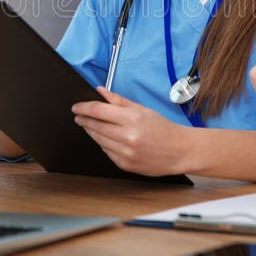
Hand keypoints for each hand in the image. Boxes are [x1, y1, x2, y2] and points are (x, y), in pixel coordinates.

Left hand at [72, 87, 187, 175]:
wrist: (179, 151)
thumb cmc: (163, 128)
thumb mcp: (142, 109)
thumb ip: (119, 100)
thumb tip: (101, 91)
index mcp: (132, 119)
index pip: (98, 111)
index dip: (83, 108)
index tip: (76, 107)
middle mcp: (127, 136)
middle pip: (95, 126)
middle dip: (84, 119)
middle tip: (79, 115)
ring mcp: (125, 152)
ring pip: (98, 140)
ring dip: (91, 131)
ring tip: (89, 125)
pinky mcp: (125, 165)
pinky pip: (106, 152)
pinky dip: (103, 144)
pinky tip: (105, 138)